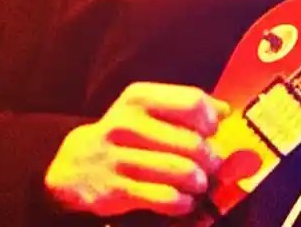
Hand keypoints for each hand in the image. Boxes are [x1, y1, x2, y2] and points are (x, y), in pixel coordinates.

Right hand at [44, 82, 229, 217]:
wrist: (75, 163)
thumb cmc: (125, 134)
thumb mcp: (146, 109)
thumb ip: (185, 106)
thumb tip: (225, 110)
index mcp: (139, 98)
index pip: (192, 103)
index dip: (211, 121)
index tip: (211, 132)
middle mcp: (126, 124)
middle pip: (193, 143)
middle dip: (211, 158)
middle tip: (212, 165)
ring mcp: (119, 158)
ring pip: (182, 172)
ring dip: (199, 182)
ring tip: (199, 182)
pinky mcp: (115, 189)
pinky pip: (165, 198)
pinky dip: (183, 202)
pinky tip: (184, 200)